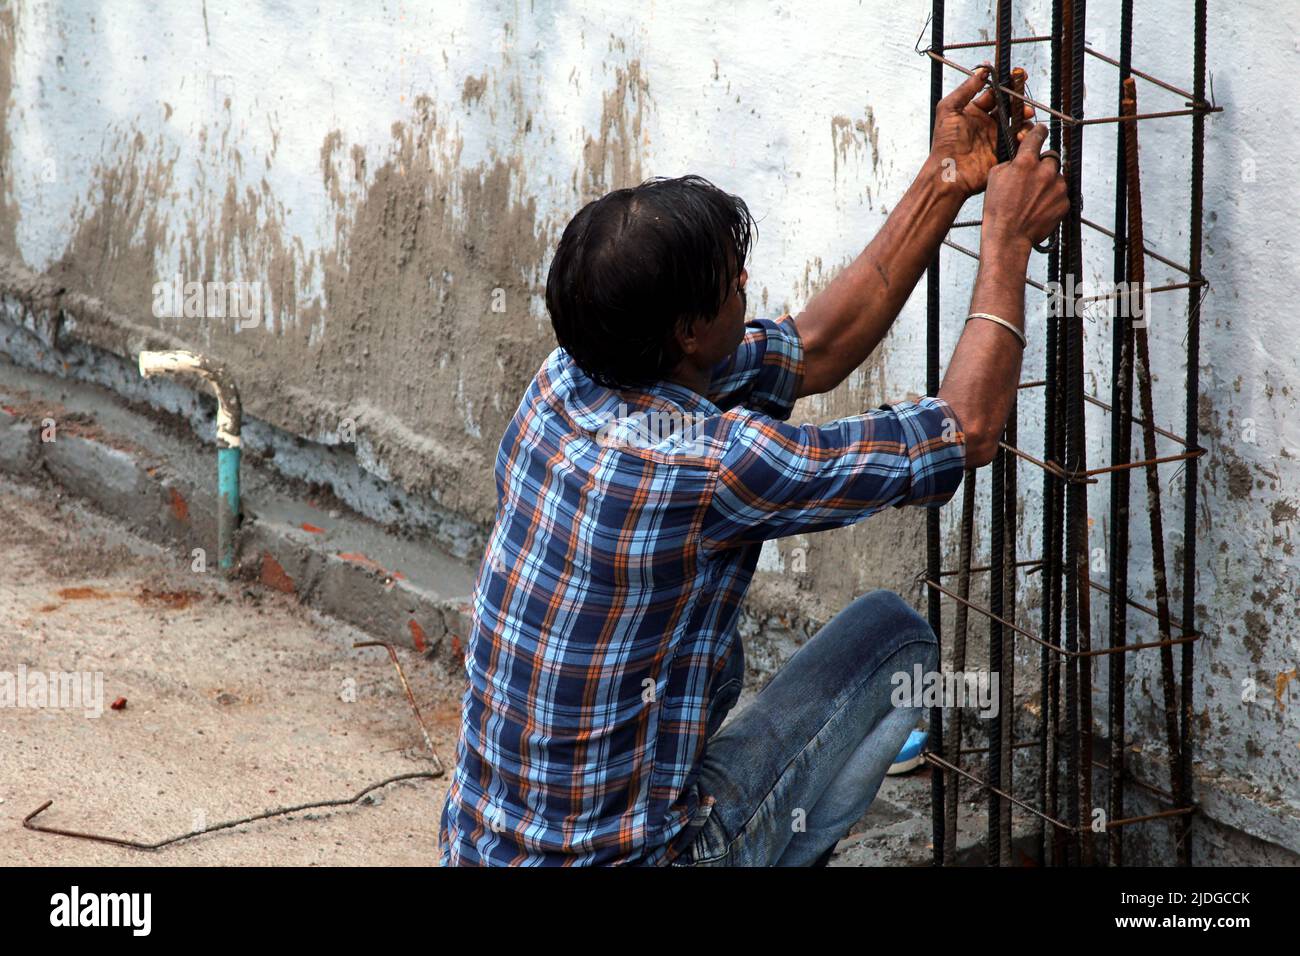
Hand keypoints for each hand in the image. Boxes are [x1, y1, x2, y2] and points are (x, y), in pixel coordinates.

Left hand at [928, 65, 1034, 197]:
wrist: (949, 172)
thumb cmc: (944, 143)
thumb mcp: (948, 109)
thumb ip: (965, 89)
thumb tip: (982, 71)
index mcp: (974, 112)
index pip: (995, 93)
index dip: (1007, 84)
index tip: (1019, 75)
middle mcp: (987, 123)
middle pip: (1010, 107)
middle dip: (1019, 101)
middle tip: (1023, 101)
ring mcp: (996, 138)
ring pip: (1018, 122)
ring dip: (1024, 117)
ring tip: (1025, 116)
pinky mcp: (1003, 152)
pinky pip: (1019, 141)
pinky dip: (1024, 135)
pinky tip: (1020, 134)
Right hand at [982, 124, 1069, 248]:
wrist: (1008, 237)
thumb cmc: (997, 209)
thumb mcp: (994, 178)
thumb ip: (1011, 162)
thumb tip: (1020, 158)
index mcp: (1025, 162)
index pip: (1038, 135)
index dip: (1039, 132)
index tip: (1040, 132)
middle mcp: (1045, 171)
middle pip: (1051, 157)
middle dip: (1042, 164)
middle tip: (1032, 177)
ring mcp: (1057, 187)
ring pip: (1057, 176)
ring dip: (1048, 182)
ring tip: (1033, 198)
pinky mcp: (1064, 202)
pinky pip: (1061, 193)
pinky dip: (1052, 197)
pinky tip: (1039, 207)